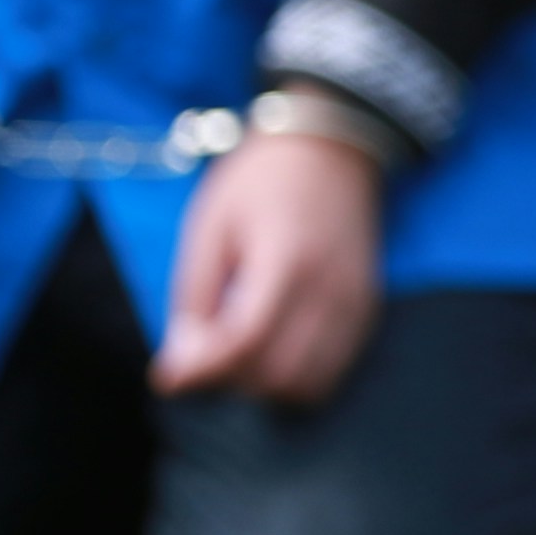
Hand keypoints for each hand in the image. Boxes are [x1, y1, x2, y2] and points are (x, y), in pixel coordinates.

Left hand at [155, 128, 385, 406]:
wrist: (332, 148)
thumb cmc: (261, 181)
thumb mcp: (209, 225)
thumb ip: (194, 296)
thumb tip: (181, 362)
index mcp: (285, 259)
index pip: (247, 341)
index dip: (203, 369)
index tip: (169, 377)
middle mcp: (329, 288)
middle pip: (280, 375)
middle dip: (232, 381)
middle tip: (203, 361)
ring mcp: (354, 303)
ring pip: (311, 385)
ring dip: (266, 387)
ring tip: (237, 358)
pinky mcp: (366, 310)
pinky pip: (334, 370)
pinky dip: (297, 377)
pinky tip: (271, 351)